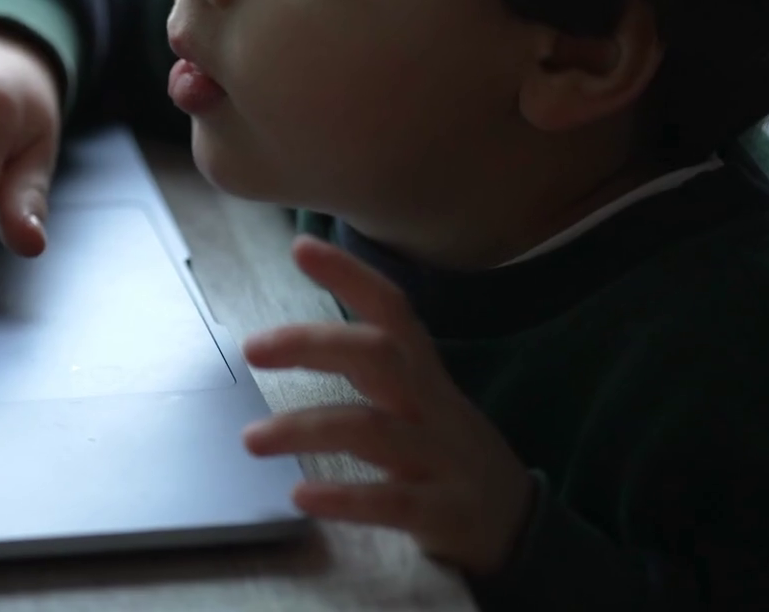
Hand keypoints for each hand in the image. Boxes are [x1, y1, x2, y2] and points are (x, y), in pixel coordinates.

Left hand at [241, 236, 534, 574]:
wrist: (516, 521)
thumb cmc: (445, 448)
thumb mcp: (418, 395)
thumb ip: (368, 362)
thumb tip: (293, 335)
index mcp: (421, 371)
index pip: (390, 308)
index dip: (351, 275)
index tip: (302, 247)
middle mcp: (431, 403)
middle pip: (378, 355)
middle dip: (314, 345)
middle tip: (252, 348)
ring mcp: (440, 456)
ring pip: (372, 430)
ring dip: (306, 429)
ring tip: (252, 439)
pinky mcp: (443, 511)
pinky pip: (392, 501)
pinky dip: (345, 497)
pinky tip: (301, 495)